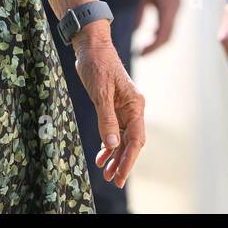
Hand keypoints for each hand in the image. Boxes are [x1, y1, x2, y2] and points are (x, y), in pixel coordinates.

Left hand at [73, 23, 145, 187]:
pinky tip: (101, 156)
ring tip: (106, 173)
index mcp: (135, 104)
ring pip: (123, 139)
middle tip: (114, 181)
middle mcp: (133, 108)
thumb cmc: (97, 64)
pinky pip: (114, 131)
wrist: (92, 46)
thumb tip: (112, 145)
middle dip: (123, 162)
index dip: (129, 159)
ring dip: (115, 156)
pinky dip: (108, 144)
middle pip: (131, 142)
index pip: (136, 139)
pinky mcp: (113, 107)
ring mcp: (123, 108)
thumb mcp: (100, 92)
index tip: (120, 175)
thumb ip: (106, 119)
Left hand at [135, 0, 180, 57]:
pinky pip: (170, 22)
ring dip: (158, 39)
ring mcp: (177, 8)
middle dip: (155, 46)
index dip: (152, 48)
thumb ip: (138, 13)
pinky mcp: (176, 4)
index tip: (140, 54)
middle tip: (141, 53)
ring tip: (144, 45)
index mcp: (168, 11)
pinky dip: (161, 30)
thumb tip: (133, 31)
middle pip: (168, 36)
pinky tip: (151, 32)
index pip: (162, 37)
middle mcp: (175, 11)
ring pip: (170, 30)